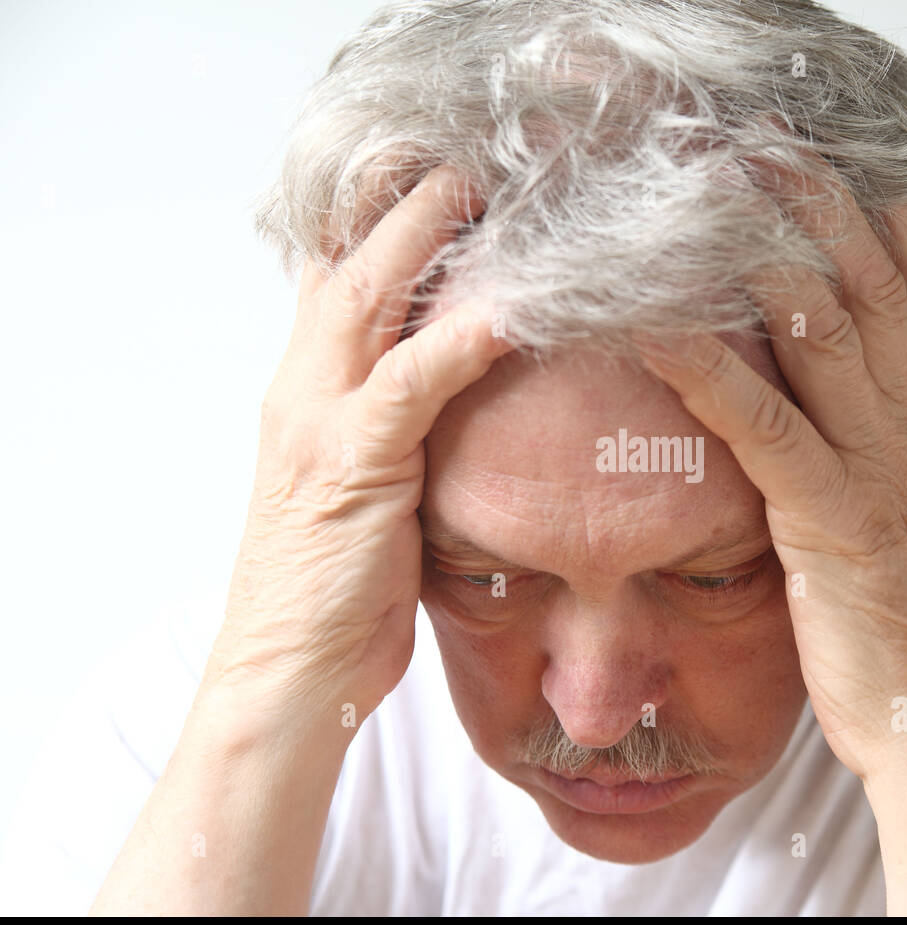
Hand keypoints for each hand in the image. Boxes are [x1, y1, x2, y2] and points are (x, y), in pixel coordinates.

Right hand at [209, 163, 512, 725]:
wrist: (289, 671)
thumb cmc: (336, 591)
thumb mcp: (363, 494)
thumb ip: (393, 437)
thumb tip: (457, 410)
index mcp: (303, 397)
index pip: (332, 286)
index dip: (377, 231)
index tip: (430, 193)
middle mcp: (303, 392)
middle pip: (350, 269)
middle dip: (405, 209)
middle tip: (464, 163)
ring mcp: (322, 422)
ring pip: (373, 300)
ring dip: (428, 238)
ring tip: (483, 192)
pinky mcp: (354, 462)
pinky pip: (414, 379)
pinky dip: (463, 337)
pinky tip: (510, 307)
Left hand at [637, 159, 906, 781]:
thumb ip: (891, 472)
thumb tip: (864, 439)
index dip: (881, 228)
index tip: (845, 170)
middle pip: (867, 289)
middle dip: (817, 207)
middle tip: (763, 143)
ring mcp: (877, 471)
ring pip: (823, 332)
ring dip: (762, 253)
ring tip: (706, 194)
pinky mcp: (832, 524)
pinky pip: (765, 427)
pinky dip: (710, 370)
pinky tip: (657, 328)